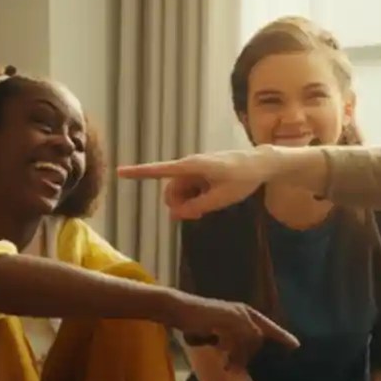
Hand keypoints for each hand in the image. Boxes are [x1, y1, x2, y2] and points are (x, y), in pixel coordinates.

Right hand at [116, 147, 277, 219]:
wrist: (260, 164)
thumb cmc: (243, 178)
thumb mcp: (222, 198)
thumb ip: (198, 206)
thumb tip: (176, 214)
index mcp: (192, 167)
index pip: (160, 170)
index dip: (139, 172)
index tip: (120, 172)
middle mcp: (190, 166)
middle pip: (170, 189)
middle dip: (176, 205)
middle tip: (194, 217)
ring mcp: (195, 170)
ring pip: (179, 191)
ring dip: (186, 204)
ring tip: (204, 211)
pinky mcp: (201, 174)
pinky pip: (189, 188)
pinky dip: (193, 198)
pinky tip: (206, 204)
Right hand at [171, 294, 299, 368]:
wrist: (179, 309)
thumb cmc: (194, 322)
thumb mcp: (217, 333)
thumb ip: (231, 342)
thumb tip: (240, 360)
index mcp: (243, 312)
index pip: (267, 326)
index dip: (282, 336)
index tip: (296, 346)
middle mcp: (243, 311)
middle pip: (257, 340)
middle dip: (246, 355)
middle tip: (231, 365)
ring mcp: (236, 314)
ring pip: (249, 341)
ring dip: (237, 355)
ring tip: (224, 361)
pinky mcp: (228, 318)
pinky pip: (238, 340)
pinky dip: (230, 350)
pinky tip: (219, 351)